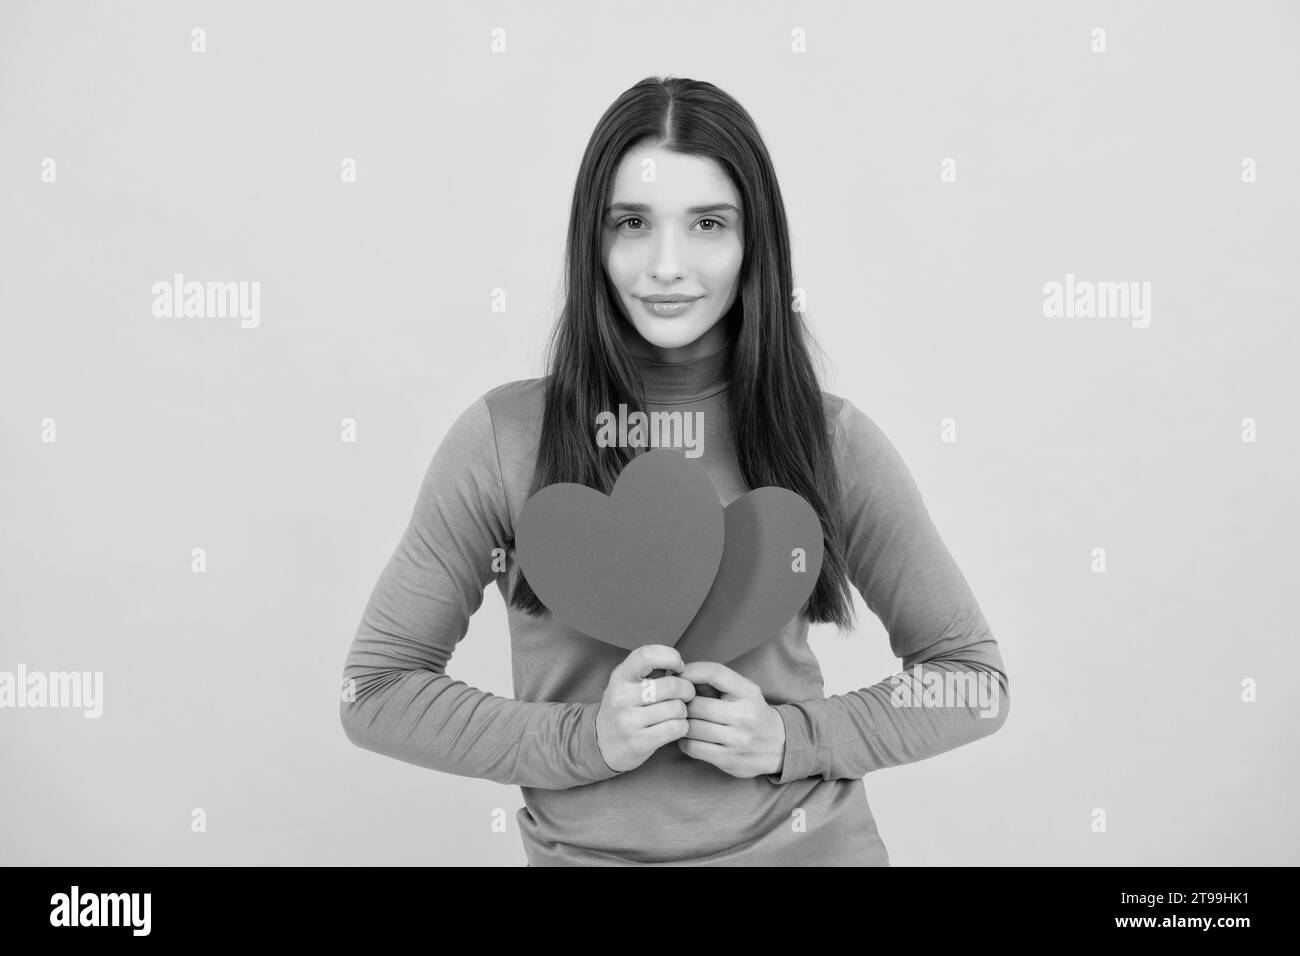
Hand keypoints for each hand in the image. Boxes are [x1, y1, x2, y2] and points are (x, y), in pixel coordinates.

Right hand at [595, 645, 696, 772]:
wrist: (601, 744)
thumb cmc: (624, 709)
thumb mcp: (626, 684)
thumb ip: (649, 671)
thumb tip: (681, 667)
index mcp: (620, 676)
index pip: (647, 655)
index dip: (670, 656)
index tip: (678, 668)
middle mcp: (622, 697)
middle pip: (672, 686)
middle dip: (687, 690)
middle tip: (686, 695)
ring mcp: (628, 721)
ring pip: (677, 708)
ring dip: (683, 712)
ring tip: (676, 714)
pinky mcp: (638, 742)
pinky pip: (676, 728)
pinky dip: (682, 727)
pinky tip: (674, 727)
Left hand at [675, 661, 785, 777]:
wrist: (778, 746)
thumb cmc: (751, 713)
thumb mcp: (743, 691)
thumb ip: (715, 682)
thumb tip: (678, 675)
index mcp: (748, 693)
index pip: (715, 673)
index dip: (692, 671)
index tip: (680, 675)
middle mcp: (744, 716)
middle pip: (697, 704)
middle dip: (684, 703)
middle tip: (680, 703)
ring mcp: (736, 740)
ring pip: (691, 727)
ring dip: (683, 723)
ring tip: (686, 720)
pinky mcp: (727, 759)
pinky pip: (692, 747)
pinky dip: (684, 741)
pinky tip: (690, 737)